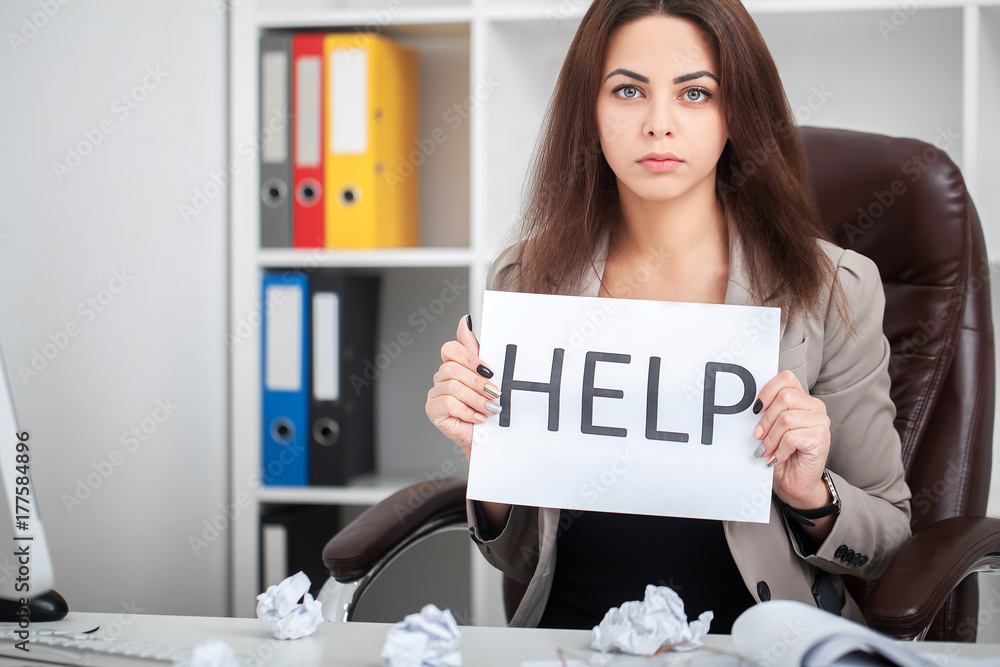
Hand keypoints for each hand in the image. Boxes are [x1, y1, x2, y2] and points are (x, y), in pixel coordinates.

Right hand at [425, 315, 501, 461]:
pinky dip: (466, 410)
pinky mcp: (433, 409)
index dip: (470, 358)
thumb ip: (474, 349)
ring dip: (476, 399)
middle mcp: (442, 376)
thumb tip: (464, 321)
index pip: (451, 349)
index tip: (488, 371)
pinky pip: (448, 402)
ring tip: (489, 409)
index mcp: (454, 365)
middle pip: (453, 368)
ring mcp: (435, 393)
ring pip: (453, 386)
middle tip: (494, 394)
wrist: (487, 438)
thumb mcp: (487, 375)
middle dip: (478, 383)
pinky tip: (476, 417)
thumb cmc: (487, 406)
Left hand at [753, 370, 831, 509]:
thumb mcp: (770, 429)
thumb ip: (766, 412)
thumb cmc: (781, 454)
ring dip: (771, 438)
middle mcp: (815, 407)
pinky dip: (780, 449)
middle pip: (784, 398)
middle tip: (758, 438)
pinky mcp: (821, 438)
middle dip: (765, 420)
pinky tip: (778, 457)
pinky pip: (792, 437)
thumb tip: (749, 405)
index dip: (767, 391)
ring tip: (766, 450)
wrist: (796, 483)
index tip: (755, 410)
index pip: (786, 378)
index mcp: (802, 399)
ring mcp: (821, 422)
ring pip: (787, 418)